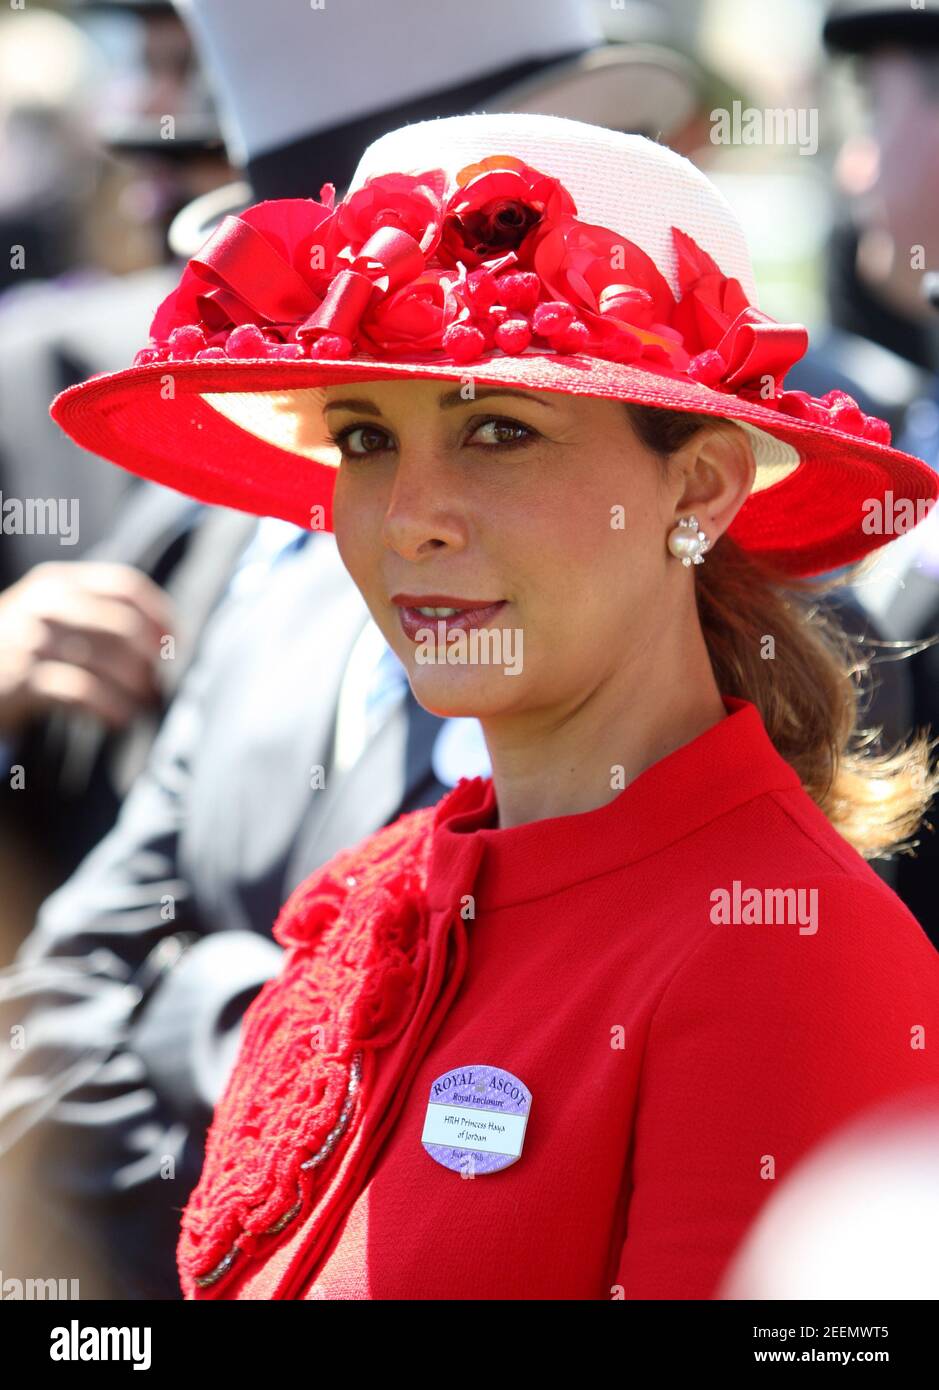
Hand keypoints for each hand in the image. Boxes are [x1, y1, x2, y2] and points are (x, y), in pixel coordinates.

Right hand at [0, 562, 173, 735]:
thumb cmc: (19, 648)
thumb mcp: (48, 613)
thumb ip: (94, 613)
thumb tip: (163, 642)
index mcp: (59, 582)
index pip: (125, 586)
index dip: (159, 615)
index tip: (173, 644)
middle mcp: (47, 605)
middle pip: (124, 626)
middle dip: (149, 660)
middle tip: (158, 684)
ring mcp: (33, 640)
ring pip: (109, 661)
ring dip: (136, 689)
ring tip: (143, 705)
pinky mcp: (24, 679)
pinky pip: (85, 693)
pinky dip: (111, 709)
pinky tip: (120, 721)